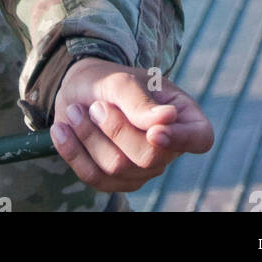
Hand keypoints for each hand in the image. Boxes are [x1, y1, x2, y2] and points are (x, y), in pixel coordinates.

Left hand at [49, 57, 212, 193]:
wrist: (79, 90)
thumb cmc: (108, 80)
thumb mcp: (120, 80)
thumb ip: (140, 102)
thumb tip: (168, 119)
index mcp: (181, 116)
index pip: (200, 137)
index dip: (182, 140)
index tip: (155, 132)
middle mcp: (168, 147)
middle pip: (149, 158)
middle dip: (115, 129)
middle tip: (96, 106)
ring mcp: (143, 168)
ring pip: (117, 168)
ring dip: (89, 135)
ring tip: (76, 111)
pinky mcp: (115, 181)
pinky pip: (94, 177)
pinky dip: (73, 151)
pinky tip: (61, 131)